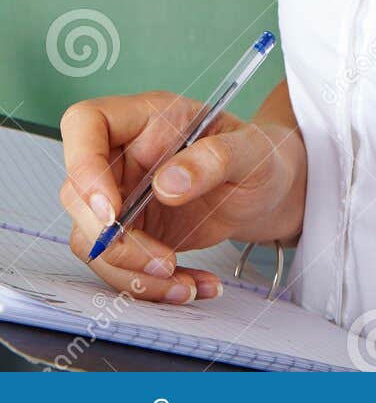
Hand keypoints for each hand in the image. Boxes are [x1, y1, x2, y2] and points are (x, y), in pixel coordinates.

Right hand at [58, 91, 305, 305]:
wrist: (270, 191)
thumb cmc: (261, 156)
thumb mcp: (252, 152)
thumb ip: (214, 159)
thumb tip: (167, 184)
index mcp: (148, 117)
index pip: (85, 123)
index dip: (83, 166)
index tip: (112, 212)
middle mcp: (127, 155)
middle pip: (78, 195)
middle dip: (116, 241)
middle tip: (164, 261)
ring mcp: (125, 196)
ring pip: (94, 241)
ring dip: (133, 274)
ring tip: (186, 285)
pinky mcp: (133, 233)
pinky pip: (120, 266)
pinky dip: (151, 286)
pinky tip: (192, 286)